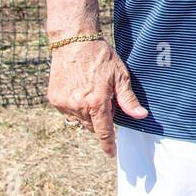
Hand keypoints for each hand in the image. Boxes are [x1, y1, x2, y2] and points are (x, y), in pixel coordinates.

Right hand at [47, 38, 149, 157]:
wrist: (73, 41)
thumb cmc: (100, 56)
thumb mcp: (120, 76)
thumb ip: (128, 100)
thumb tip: (140, 116)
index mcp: (96, 102)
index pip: (104, 132)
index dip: (108, 145)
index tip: (111, 153)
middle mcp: (78, 106)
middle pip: (91, 126)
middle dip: (100, 120)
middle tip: (105, 100)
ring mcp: (64, 103)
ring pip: (79, 120)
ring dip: (87, 114)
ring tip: (92, 92)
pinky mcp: (54, 98)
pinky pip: (67, 111)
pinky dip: (75, 107)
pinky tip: (80, 90)